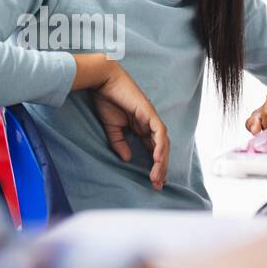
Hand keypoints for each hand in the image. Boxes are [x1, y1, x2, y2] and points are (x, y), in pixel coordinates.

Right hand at [73, 55, 168, 189]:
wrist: (103, 81)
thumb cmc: (106, 100)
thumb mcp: (112, 128)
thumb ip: (119, 143)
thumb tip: (127, 159)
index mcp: (142, 127)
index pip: (153, 150)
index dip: (155, 166)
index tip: (153, 182)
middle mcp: (149, 124)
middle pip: (161, 149)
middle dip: (161, 168)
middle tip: (158, 185)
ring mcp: (151, 118)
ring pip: (163, 143)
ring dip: (161, 161)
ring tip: (157, 177)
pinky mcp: (149, 112)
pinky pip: (159, 132)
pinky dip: (160, 145)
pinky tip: (158, 159)